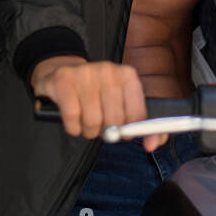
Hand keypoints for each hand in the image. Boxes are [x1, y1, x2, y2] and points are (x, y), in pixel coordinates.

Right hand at [30, 56, 167, 151]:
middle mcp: (109, 70)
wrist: (67, 75)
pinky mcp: (64, 79)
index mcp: (128, 76)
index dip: (129, 130)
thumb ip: (144, 128)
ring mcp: (85, 72)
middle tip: (101, 128)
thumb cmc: (99, 96)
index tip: (122, 133)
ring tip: (86, 124)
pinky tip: (74, 122)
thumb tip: (151, 145)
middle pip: (114, 119)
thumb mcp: (124, 105)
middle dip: (107, 132)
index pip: (137, 115)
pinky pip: (72, 116)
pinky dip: (73, 127)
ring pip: (92, 120)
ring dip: (88, 131)